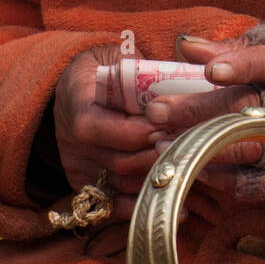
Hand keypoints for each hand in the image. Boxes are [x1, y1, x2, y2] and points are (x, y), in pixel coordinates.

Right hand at [51, 45, 228, 224]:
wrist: (78, 84)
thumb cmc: (108, 67)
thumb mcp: (119, 55)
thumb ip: (143, 66)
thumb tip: (189, 64)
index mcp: (74, 102)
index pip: (97, 128)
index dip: (136, 132)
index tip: (169, 128)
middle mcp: (69, 139)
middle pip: (117, 161)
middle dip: (158, 157)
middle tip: (192, 151)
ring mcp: (76, 165)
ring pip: (121, 184)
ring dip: (159, 180)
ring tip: (194, 175)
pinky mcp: (86, 185)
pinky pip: (115, 204)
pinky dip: (147, 206)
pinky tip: (180, 208)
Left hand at [144, 34, 264, 194]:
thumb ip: (231, 49)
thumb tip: (185, 46)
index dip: (242, 65)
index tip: (210, 71)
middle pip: (248, 107)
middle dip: (199, 110)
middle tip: (156, 110)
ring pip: (249, 146)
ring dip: (203, 146)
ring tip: (162, 141)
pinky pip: (258, 181)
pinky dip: (224, 177)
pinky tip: (194, 168)